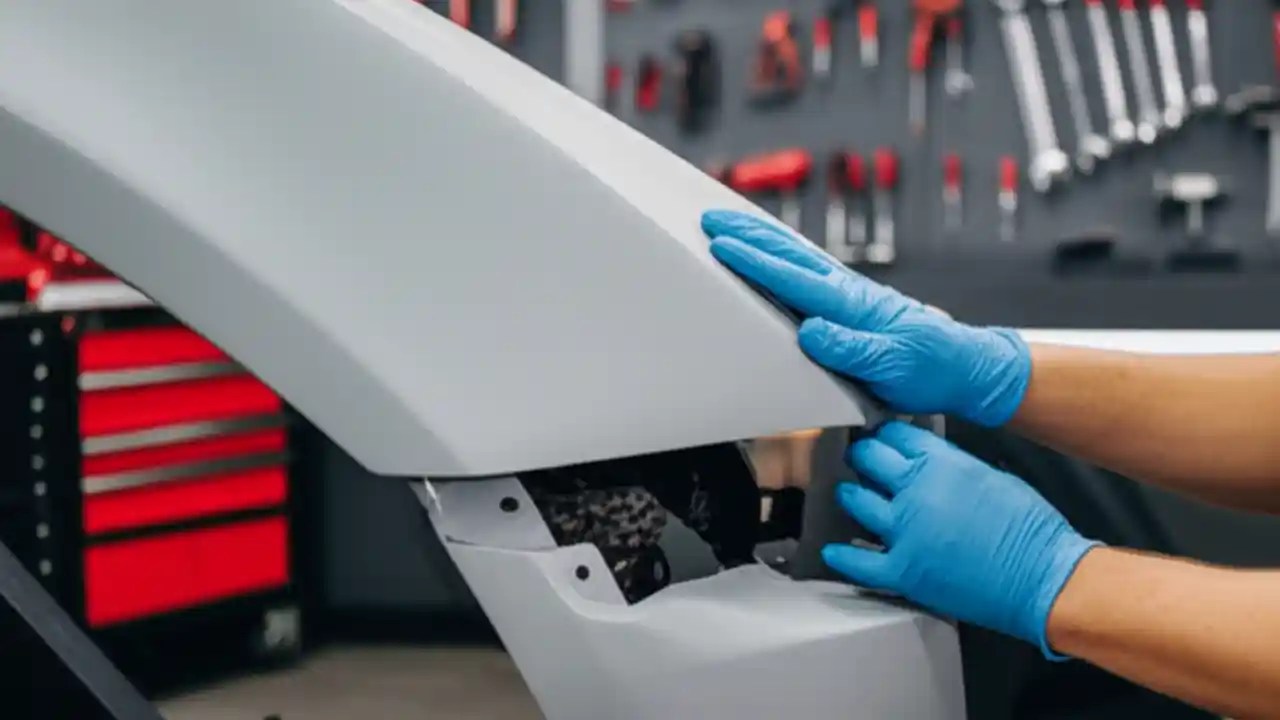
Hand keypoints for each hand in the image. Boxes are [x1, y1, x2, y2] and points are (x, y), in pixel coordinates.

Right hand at [702, 209, 1030, 426]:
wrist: (964, 366)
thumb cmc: (933, 368)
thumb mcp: (896, 368)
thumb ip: (853, 351)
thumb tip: (813, 334)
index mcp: (853, 306)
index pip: (794, 279)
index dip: (755, 261)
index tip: (722, 244)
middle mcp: (848, 292)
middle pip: (790, 255)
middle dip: (749, 235)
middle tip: (712, 218)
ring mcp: (849, 293)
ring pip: (798, 256)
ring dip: (762, 237)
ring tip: (730, 221)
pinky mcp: (850, 302)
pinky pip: (808, 269)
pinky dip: (784, 252)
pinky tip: (771, 249)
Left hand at [824, 421, 1098, 658]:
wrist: (1044, 577)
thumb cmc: (1030, 530)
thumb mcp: (991, 476)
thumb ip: (952, 466)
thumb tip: (931, 461)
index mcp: (942, 462)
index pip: (896, 434)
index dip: (884, 434)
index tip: (878, 436)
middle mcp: (917, 490)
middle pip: (869, 459)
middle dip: (862, 455)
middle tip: (858, 458)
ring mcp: (905, 531)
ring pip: (858, 502)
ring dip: (851, 495)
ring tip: (848, 493)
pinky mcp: (904, 571)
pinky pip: (858, 561)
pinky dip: (841, 555)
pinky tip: (832, 549)